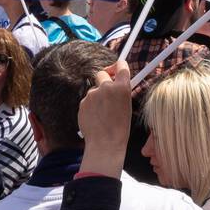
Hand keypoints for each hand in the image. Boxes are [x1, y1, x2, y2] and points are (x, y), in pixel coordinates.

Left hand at [77, 61, 131, 179]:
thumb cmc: (120, 128)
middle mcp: (106, 87)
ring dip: (97, 97)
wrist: (105, 143)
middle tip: (108, 90)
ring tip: (103, 114)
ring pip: (94, 90)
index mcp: (122, 87)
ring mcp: (92, 94)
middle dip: (104, 80)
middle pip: (102, 74)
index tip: (117, 67)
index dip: (119, 65)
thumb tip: (115, 83)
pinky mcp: (82, 102)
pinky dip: (91, 106)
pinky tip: (96, 118)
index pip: (121, 66)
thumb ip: (120, 91)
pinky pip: (87, 101)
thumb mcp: (127, 106)